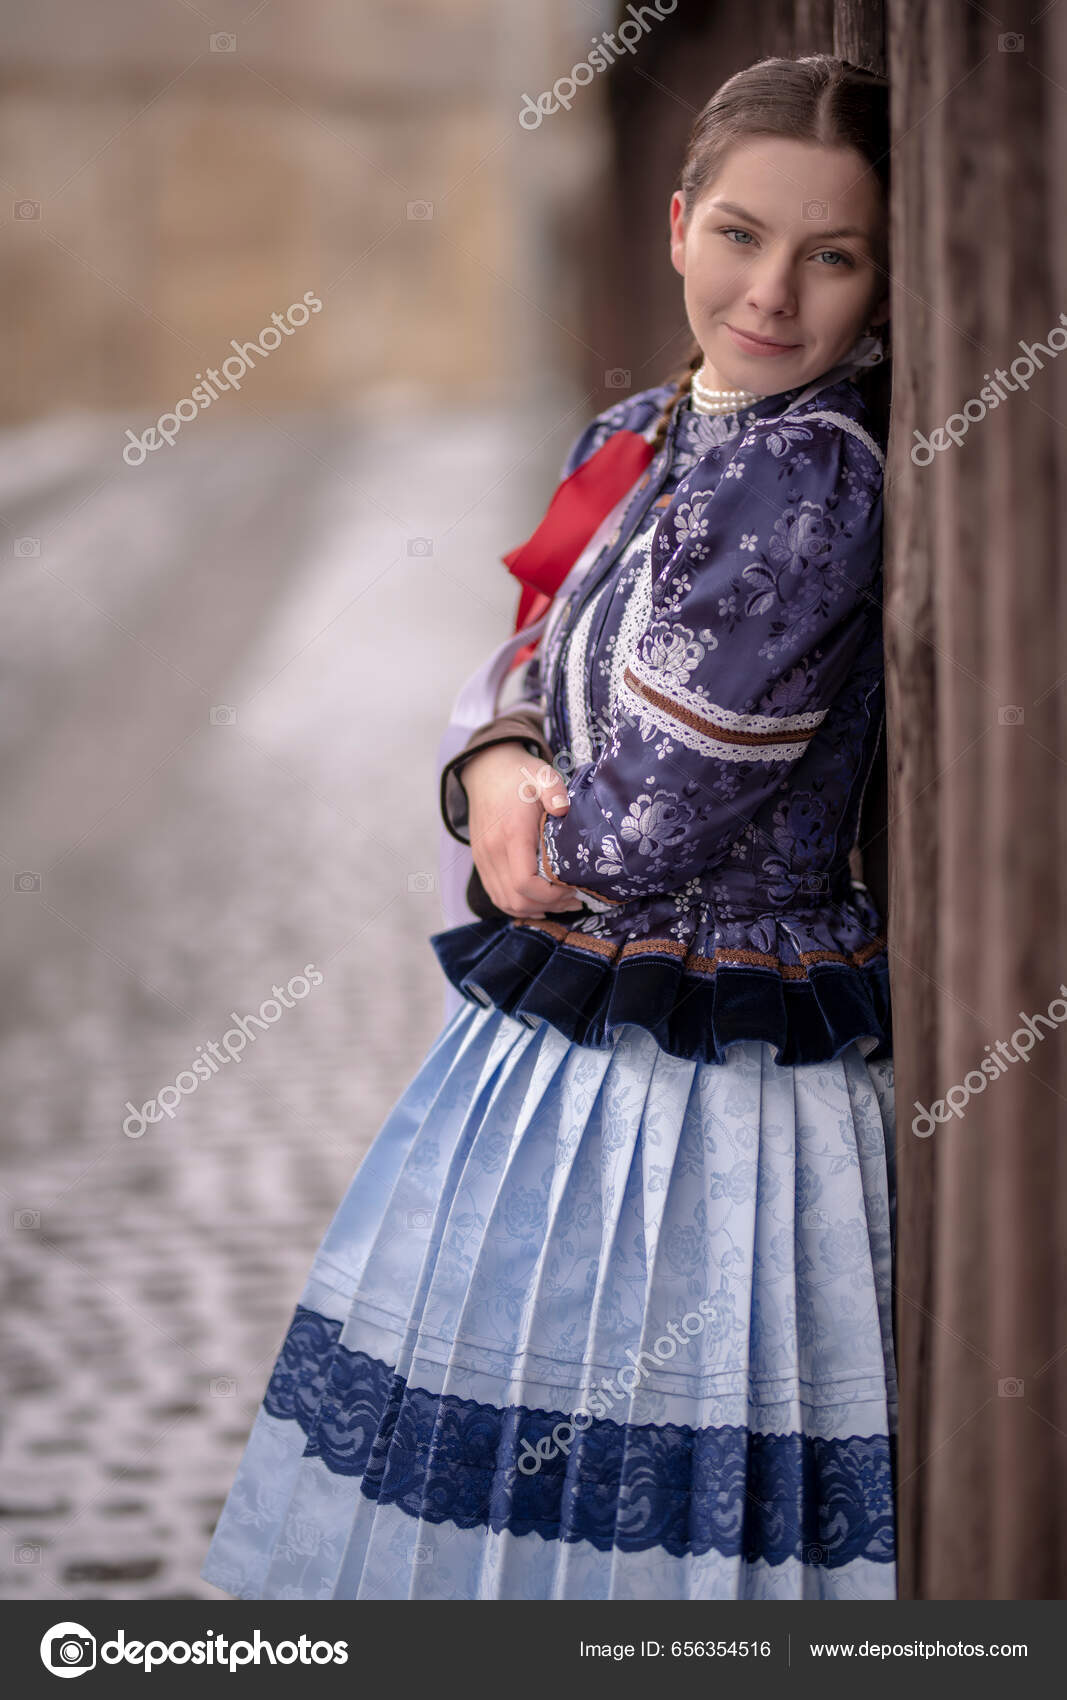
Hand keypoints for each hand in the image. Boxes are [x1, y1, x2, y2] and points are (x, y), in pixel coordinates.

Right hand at [461, 742, 584, 918]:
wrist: (486, 769)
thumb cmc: (519, 775)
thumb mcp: (542, 774)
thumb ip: (554, 790)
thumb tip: (562, 809)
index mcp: (511, 834)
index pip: (525, 882)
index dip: (551, 895)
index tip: (572, 888)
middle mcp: (493, 851)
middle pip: (516, 900)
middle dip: (548, 906)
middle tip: (573, 900)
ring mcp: (484, 858)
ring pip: (504, 902)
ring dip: (533, 909)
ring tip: (559, 903)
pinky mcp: (481, 861)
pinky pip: (496, 894)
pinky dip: (517, 904)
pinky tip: (538, 900)